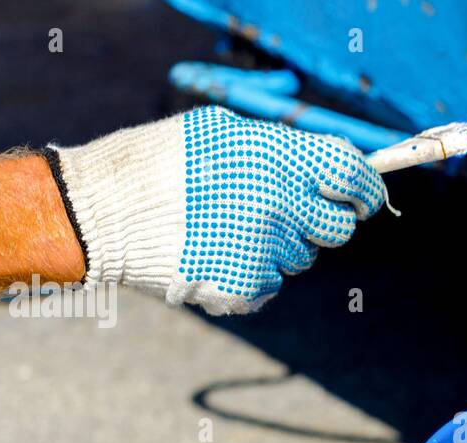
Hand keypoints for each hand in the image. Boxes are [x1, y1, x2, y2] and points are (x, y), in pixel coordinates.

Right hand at [49, 105, 386, 314]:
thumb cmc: (156, 164)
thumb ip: (279, 147)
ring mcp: (264, 248)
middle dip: (322, 222)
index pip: (351, 175)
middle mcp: (278, 202)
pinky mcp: (247, 286)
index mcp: (274, 156)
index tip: (365, 198)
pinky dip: (250, 274)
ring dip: (277, 247)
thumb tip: (335, 163)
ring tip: (225, 229)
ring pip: (301, 257)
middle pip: (338, 228)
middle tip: (287, 215)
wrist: (100, 214)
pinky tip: (213, 255)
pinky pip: (271, 284)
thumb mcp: (218, 131)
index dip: (366, 189)